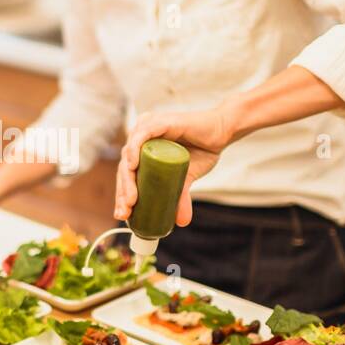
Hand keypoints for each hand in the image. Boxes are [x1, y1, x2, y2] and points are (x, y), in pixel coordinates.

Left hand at [114, 105, 235, 226]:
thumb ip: (180, 196)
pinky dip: (134, 150)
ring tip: (131, 199)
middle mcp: (141, 139)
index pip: (127, 175)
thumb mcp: (188, 178)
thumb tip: (181, 222)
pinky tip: (132, 166)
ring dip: (127, 178)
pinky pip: (142, 135)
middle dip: (123, 191)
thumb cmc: (202, 151)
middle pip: (125, 167)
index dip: (122, 195)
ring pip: (129, 154)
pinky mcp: (159, 121)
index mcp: (142, 152)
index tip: (122, 215)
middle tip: (126, 211)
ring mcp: (148, 128)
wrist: (221, 133)